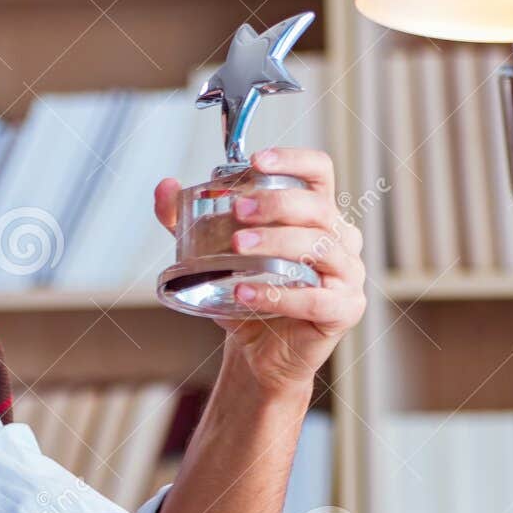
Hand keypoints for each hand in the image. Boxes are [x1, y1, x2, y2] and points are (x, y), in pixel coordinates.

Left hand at [153, 146, 365, 396]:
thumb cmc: (246, 296)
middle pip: (318, 208)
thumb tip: (164, 187)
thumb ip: (186, 222)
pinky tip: (244, 292)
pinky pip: (314, 299)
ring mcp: (348, 275)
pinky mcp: (345, 310)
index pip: (320, 172)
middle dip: (276, 204)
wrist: (258, 352)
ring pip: (319, 248)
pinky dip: (277, 294)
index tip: (257, 162)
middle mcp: (340, 239)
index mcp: (317, 215)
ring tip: (237, 248)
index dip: (293, 160)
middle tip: (237, 212)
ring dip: (277, 243)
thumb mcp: (212, 254)